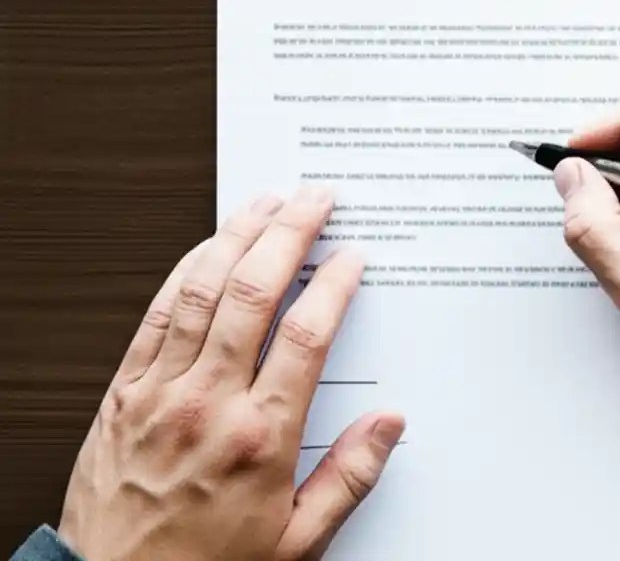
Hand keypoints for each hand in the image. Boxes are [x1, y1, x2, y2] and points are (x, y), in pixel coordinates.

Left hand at [58, 188, 403, 560]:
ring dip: (237, 236)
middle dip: (290, 233)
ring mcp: (160, 391)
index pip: (306, 335)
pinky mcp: (123, 392)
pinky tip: (206, 249)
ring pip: (201, 290)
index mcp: (260, 437)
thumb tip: (390, 426)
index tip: (352, 257)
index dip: (334, 284)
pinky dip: (183, 273)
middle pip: (254, 293)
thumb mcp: (297, 541)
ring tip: (265, 202)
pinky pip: (155, 316)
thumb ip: (350, 477)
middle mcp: (209, 402)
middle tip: (315, 198)